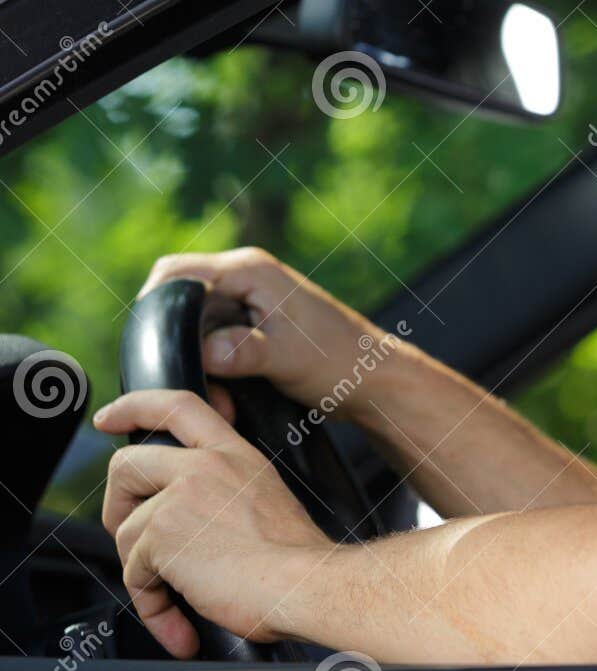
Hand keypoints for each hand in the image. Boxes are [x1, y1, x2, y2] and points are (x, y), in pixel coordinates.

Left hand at [95, 389, 332, 658]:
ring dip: (143, 573)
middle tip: (133, 537)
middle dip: (116, 505)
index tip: (109, 418)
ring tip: (177, 599)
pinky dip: (152, 607)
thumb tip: (187, 523)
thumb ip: (223, 494)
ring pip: (125, 530)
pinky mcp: (162, 532)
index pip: (179, 406)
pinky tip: (180, 623)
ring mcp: (181, 495)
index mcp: (235, 455)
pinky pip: (134, 573)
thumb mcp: (264, 502)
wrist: (307, 583)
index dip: (135, 407)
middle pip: (127, 464)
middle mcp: (206, 466)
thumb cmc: (298, 561)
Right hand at [140, 246, 405, 423]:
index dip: (152, 306)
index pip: (176, 273)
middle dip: (176, 344)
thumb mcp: (289, 358)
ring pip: (194, 327)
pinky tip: (228, 400)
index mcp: (250, 270)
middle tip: (186, 383)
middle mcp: (245, 278)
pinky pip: (212, 342)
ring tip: (219, 400)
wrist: (373, 379)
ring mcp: (248, 301)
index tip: (149, 349)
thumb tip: (207, 351)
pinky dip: (212, 370)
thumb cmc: (339, 362)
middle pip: (179, 301)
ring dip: (196, 363)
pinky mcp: (251, 326)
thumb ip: (245, 352)